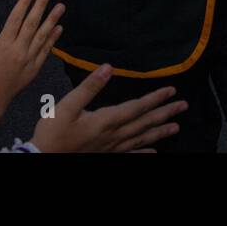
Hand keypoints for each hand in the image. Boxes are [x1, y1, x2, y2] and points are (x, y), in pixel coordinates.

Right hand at [0, 0, 64, 105]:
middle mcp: (18, 51)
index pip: (15, 19)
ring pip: (42, 36)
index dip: (23, 4)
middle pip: (32, 24)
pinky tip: (59, 27)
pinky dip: (53, 39)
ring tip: (61, 6)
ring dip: (52, 20)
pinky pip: (45, 51)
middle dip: (40, 6)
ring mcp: (28, 60)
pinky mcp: (34, 68)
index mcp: (4, 45)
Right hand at [31, 65, 186, 152]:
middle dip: (165, 113)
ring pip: (141, 139)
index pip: (138, 107)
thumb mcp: (67, 105)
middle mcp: (114, 136)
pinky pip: (130, 155)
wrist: (43, 157)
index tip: (172, 90)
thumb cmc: (53, 132)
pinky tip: (155, 153)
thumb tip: (108, 68)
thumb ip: (89, 86)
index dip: (156, 98)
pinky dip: (144, 153)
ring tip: (176, 126)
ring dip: (159, 132)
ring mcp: (111, 149)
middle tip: (183, 106)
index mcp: (106, 120)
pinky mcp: (105, 156)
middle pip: (144, 123)